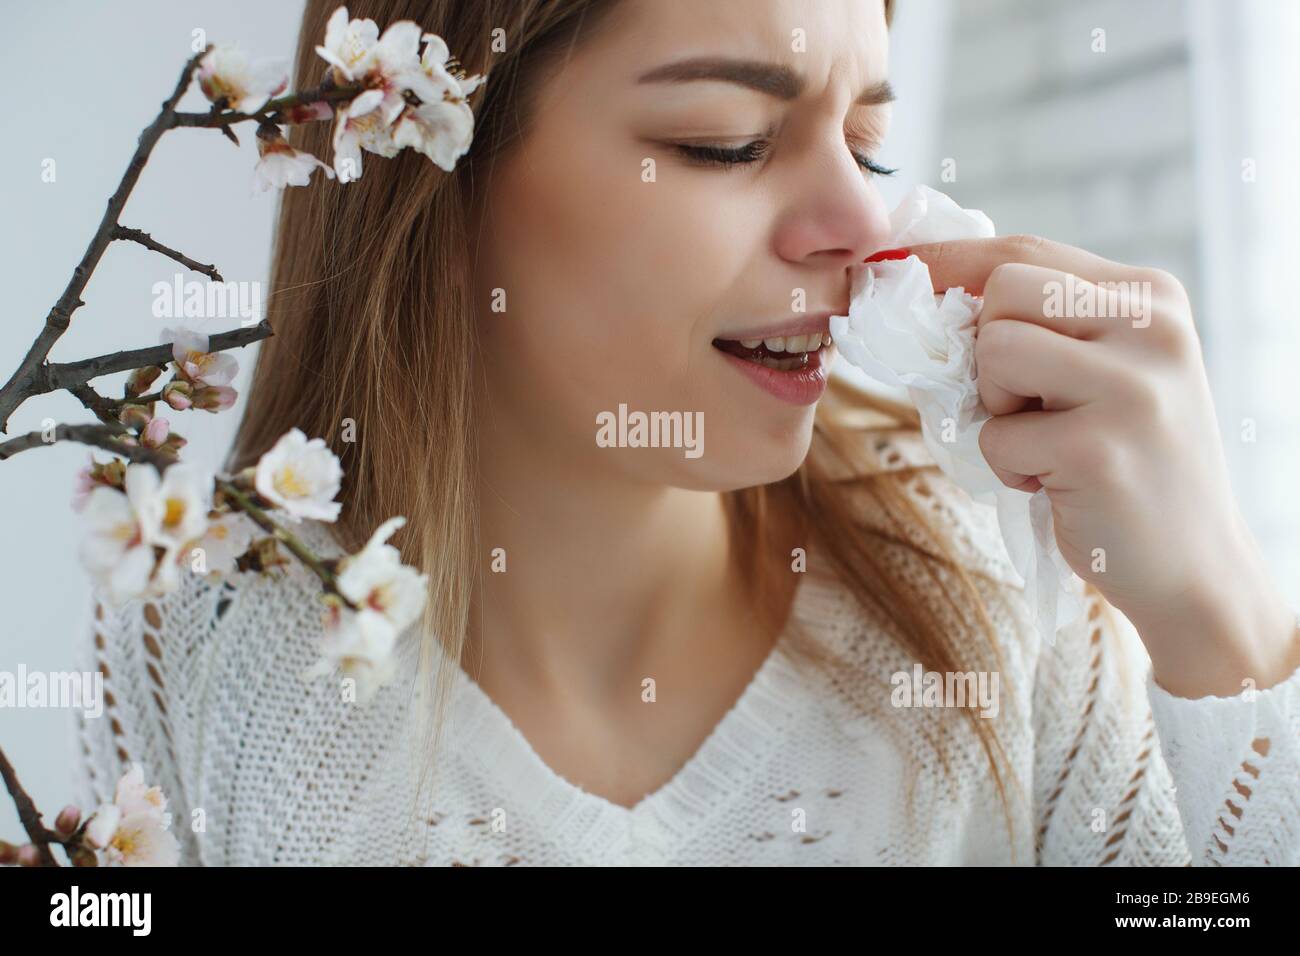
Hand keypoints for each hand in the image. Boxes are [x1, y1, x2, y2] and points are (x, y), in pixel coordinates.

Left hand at [909, 235, 1299, 696]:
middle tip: (1025, 404)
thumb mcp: (1103, 370)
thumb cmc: (1126, 462)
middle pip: (1002, 290)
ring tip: (1046, 442)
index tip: (888, 269)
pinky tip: (1058, 484)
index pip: (1024, 251)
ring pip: (995, 351)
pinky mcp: (1098, 448)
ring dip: (997, 409)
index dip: (945, 264)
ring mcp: (1130, 386)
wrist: (1193, 566)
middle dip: (985, 351)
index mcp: (1150, 297)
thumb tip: (919, 284)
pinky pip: (995, 436)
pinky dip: (1007, 468)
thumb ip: (1041, 324)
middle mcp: (1152, 327)